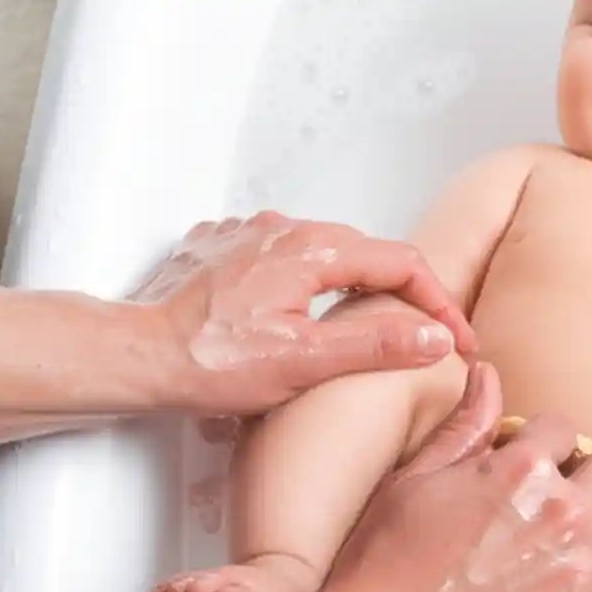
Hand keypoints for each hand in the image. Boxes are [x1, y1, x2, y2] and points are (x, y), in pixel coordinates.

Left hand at [132, 211, 477, 413]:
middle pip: (369, 254)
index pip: (402, 264)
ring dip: (358, 286)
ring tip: (371, 325)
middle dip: (405, 294)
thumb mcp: (305, 362)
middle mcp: (285, 229)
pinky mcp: (226, 250)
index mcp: (312, 249)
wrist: (134, 355)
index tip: (457, 338)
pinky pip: (287, 256)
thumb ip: (377, 345)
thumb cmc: (208, 362)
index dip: (439, 302)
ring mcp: (252, 236)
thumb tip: (434, 336)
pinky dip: (310, 281)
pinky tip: (306, 310)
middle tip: (426, 336)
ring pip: (328, 254)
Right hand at [328, 363, 591, 591]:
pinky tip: (583, 590)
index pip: (565, 428)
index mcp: (519, 468)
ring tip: (586, 541)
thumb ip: (463, 427)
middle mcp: (559, 512)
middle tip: (574, 495)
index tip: (534, 464)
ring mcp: (576, 569)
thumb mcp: (413, 480)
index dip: (546, 444)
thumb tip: (487, 373)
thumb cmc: (381, 565)